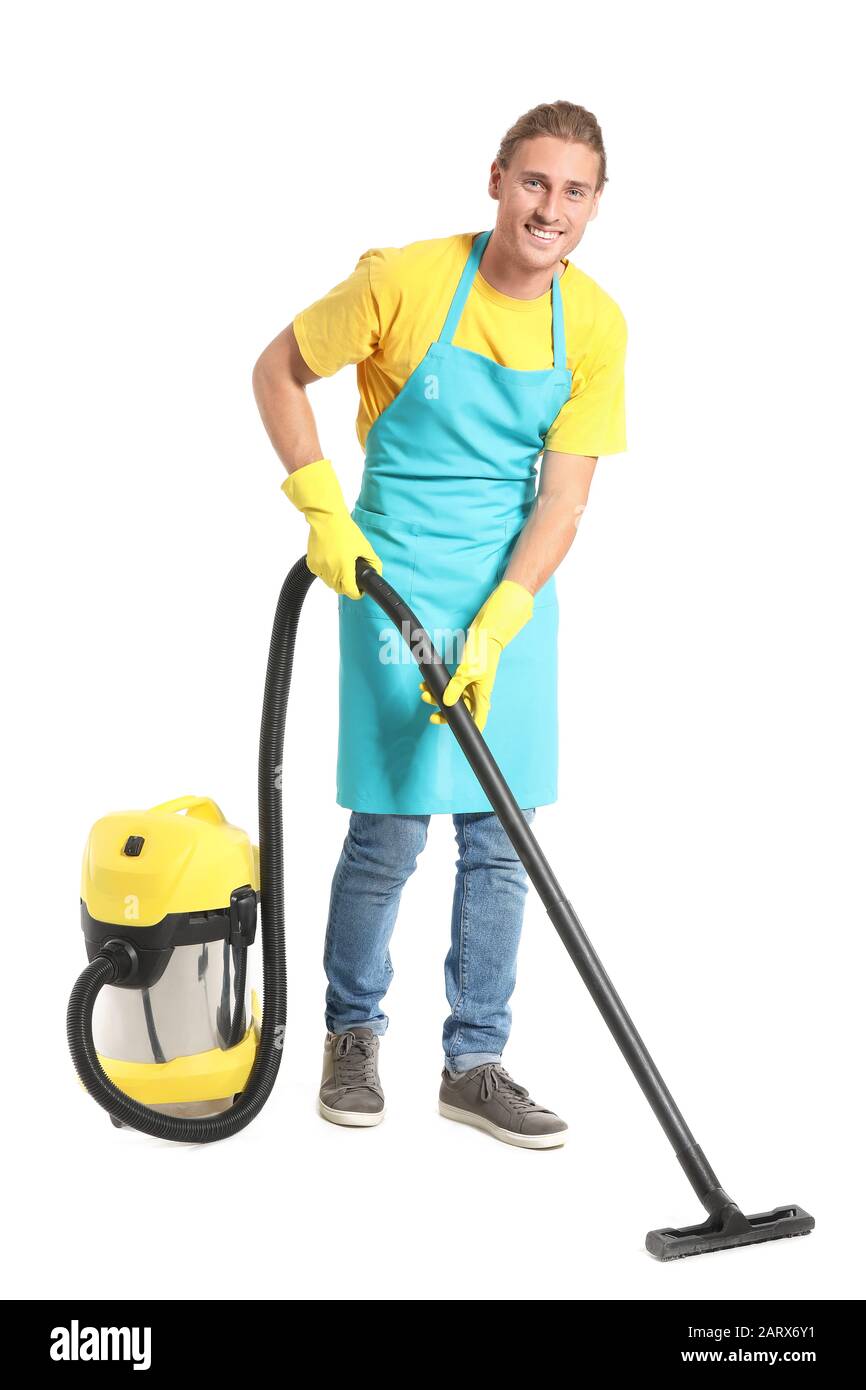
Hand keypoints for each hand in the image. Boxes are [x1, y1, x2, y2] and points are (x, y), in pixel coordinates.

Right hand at [281, 457, 381, 598]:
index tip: (360, 588)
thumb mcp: (364, 546)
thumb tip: (377, 573)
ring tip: (341, 564)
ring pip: (329, 583)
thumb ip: (373, 562)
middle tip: (352, 575)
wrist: (326, 519)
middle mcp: (330, 571)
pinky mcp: (311, 563)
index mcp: (344, 568)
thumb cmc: (345, 530)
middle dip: (347, 585)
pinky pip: (320, 574)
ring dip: (336, 579)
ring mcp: (319, 567)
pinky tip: (331, 559)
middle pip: (339, 589)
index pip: (350, 592)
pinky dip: (327, 572)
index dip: (358, 592)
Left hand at [418, 580, 533, 732]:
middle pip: (459, 711)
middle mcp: (475, 693)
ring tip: (423, 691)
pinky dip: (437, 686)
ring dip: (435, 697)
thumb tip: (445, 703)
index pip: (479, 720)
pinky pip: (448, 686)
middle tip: (428, 705)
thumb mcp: (468, 671)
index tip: (460, 735)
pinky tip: (427, 683)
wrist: (486, 633)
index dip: (470, 731)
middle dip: (442, 711)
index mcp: (481, 696)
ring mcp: (469, 685)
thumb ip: (456, 688)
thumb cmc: (483, 653)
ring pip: (450, 698)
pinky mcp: (463, 676)